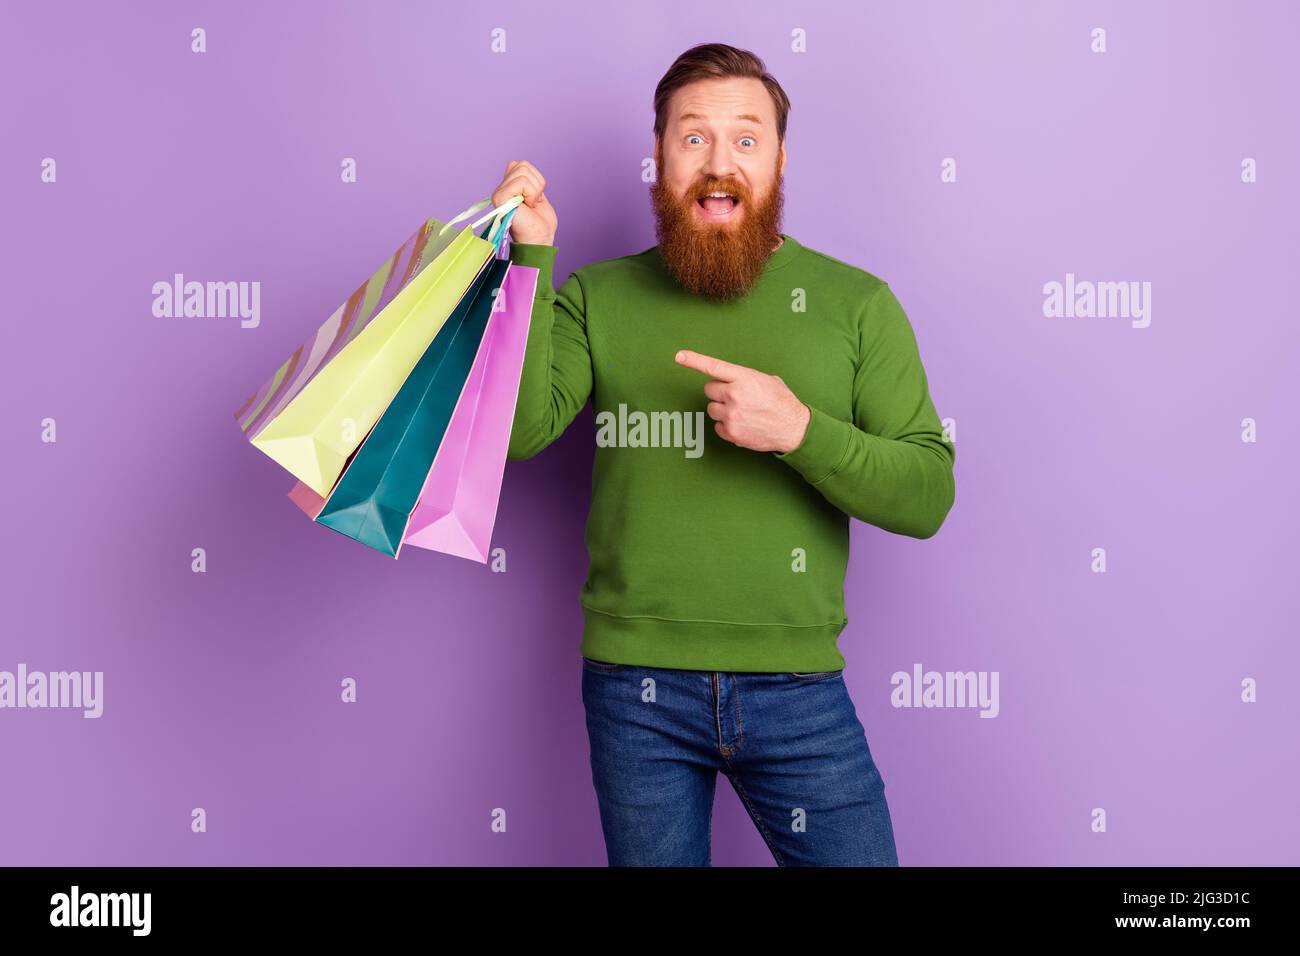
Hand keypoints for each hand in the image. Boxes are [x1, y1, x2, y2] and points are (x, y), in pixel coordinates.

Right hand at [491, 160, 556, 245]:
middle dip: (537, 183)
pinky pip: (522, 182)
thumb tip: (520, 165)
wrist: (538, 241)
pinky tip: (528, 205)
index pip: (520, 164)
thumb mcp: (537, 195)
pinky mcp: (500, 198)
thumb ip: (528, 180)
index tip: (535, 197)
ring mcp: (499, 193)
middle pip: (522, 165)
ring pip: (523, 171)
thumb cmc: (539, 224)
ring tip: (531, 204)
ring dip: (535, 189)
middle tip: (534, 202)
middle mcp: (501, 189)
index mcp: (508, 188)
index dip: (534, 178)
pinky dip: (532, 193)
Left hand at [674, 349, 810, 452]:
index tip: (679, 356)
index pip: (713, 367)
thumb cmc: (782, 402)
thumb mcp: (767, 380)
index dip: (694, 360)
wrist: (794, 428)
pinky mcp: (730, 432)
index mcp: (744, 378)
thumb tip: (732, 380)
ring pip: (711, 409)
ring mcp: (731, 415)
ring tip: (742, 412)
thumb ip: (745, 378)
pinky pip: (717, 426)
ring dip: (722, 409)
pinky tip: (743, 424)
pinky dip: (726, 426)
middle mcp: (734, 395)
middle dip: (719, 392)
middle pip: (709, 390)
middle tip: (736, 397)